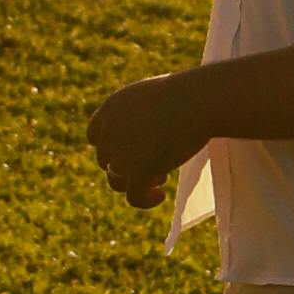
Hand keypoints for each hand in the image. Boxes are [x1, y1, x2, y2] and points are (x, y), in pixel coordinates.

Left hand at [88, 75, 195, 209]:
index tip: (132, 150)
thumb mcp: (154, 96)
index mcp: (112, 108)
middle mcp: (111, 130)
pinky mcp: (139, 170)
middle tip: (157, 162)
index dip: (110, 147)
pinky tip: (160, 196)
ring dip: (137, 180)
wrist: (198, 101)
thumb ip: (141, 113)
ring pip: (117, 180)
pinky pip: (134, 197)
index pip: (94, 135)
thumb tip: (147, 132)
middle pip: (106, 160)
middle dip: (127, 164)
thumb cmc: (187, 93)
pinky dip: (145, 199)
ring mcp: (122, 152)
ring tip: (162, 176)